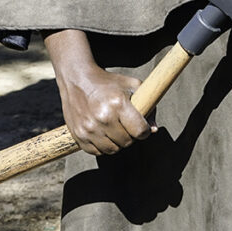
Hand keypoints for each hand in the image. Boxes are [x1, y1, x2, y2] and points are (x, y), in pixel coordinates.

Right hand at [44, 29, 151, 155]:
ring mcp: (89, 128)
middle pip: (127, 142)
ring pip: (113, 150)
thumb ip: (148, 107)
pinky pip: (97, 152)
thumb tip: (154, 129)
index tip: (142, 127)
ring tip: (114, 129)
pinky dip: (102, 146)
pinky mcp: (79, 135)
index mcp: (118, 104)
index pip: (140, 131)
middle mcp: (103, 117)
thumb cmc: (107, 82)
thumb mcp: (131, 86)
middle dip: (130, 136)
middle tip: (125, 125)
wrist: (77, 79)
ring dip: (117, 142)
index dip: (145, 131)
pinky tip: (102, 133)